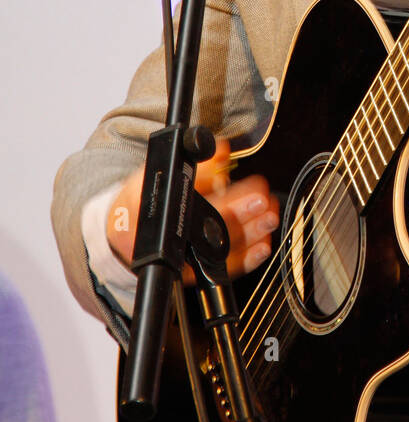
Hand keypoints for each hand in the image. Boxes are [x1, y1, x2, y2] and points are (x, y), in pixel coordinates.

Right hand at [106, 137, 277, 282]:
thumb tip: (222, 150)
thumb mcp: (160, 176)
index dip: (208, 177)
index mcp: (159, 211)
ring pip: (221, 250)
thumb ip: (195, 166)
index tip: (228, 167)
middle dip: (238, 212)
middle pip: (207, 226)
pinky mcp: (197, 270)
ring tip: (269, 216)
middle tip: (260, 199)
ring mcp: (185, 258)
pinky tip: (263, 246)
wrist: (126, 235)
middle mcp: (171, 238)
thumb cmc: (144, 203)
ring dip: (250, 233)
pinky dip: (247, 259)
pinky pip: (225, 269)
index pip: (184, 193)